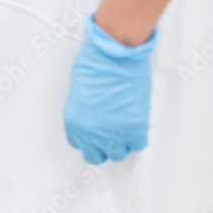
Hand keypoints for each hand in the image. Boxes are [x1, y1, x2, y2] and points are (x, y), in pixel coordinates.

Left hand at [63, 14, 156, 164]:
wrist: (114, 56)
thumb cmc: (94, 64)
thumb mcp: (79, 92)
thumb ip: (85, 110)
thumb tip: (94, 116)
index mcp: (73, 122)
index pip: (79, 144)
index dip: (90, 140)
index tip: (96, 134)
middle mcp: (90, 133)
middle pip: (96, 155)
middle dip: (104, 147)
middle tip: (112, 136)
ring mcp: (113, 133)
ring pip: (118, 153)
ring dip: (122, 144)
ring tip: (126, 129)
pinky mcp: (134, 127)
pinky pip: (138, 144)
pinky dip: (139, 137)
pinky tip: (137, 125)